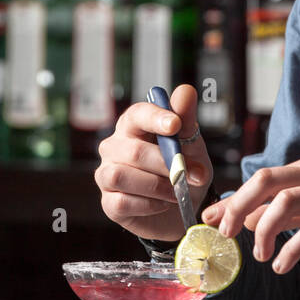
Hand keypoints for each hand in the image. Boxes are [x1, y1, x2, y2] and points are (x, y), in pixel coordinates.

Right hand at [95, 84, 213, 241]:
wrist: (184, 210)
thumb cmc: (184, 169)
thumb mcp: (192, 145)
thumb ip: (186, 120)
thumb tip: (186, 90)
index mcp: (134, 126)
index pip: (137, 114)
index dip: (155, 118)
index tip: (175, 125)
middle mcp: (114, 147)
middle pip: (133, 151)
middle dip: (166, 164)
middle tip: (191, 174)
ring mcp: (107, 174)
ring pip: (122, 176)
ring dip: (157, 186)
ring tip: (177, 192)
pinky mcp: (108, 203)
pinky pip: (122, 202)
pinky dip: (149, 205)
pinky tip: (163, 204)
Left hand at [201, 152, 299, 275]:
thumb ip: (286, 211)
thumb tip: (243, 218)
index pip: (263, 177)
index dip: (232, 198)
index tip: (208, 219)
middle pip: (268, 181)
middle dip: (238, 208)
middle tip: (225, 236)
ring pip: (288, 202)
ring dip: (265, 232)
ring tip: (262, 256)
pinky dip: (293, 249)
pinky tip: (284, 265)